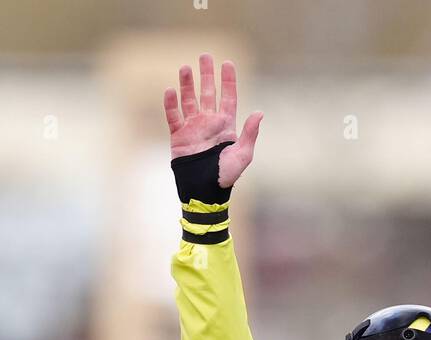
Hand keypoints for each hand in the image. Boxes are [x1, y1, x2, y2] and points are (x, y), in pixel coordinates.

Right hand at [164, 53, 262, 187]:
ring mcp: (193, 128)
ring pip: (189, 100)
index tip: (227, 63)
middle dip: (207, 75)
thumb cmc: (226, 177)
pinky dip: (171, 104)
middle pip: (208, 93)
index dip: (228, 81)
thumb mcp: (243, 155)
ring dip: (187, 84)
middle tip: (205, 56)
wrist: (204, 191)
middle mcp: (209, 123)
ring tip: (185, 67)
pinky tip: (170, 90)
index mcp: (226, 126)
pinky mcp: (178, 136)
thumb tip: (260, 112)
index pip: (228, 97)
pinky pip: (173, 116)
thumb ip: (249, 133)